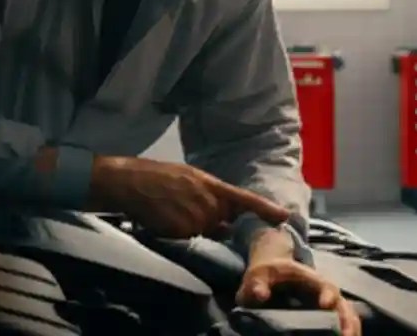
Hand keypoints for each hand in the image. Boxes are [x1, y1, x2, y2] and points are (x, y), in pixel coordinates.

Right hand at [93, 156, 289, 238]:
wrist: (131, 183)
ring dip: (195, 228)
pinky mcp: (184, 234)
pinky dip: (180, 235)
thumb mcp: (190, 178)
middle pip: (223, 224)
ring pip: (206, 234)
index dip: (266, 209)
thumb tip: (223, 218)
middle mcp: (210, 205)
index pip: (246, 200)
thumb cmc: (158, 176)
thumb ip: (210, 196)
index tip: (285, 217)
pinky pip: (189, 240)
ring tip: (173, 212)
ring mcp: (198, 220)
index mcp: (213, 186)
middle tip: (186, 207)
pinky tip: (166, 220)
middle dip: (213, 222)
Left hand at [237, 257, 362, 335]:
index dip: (328, 294)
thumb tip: (260, 295)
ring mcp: (329, 308)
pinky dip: (347, 334)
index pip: (326, 286)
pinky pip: (342, 327)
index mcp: (312, 280)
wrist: (273, 274)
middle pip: (344, 306)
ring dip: (351, 332)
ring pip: (349, 319)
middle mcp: (326, 294)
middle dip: (348, 322)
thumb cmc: (268, 274)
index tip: (325, 305)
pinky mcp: (326, 320)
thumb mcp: (259, 275)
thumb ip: (257, 284)